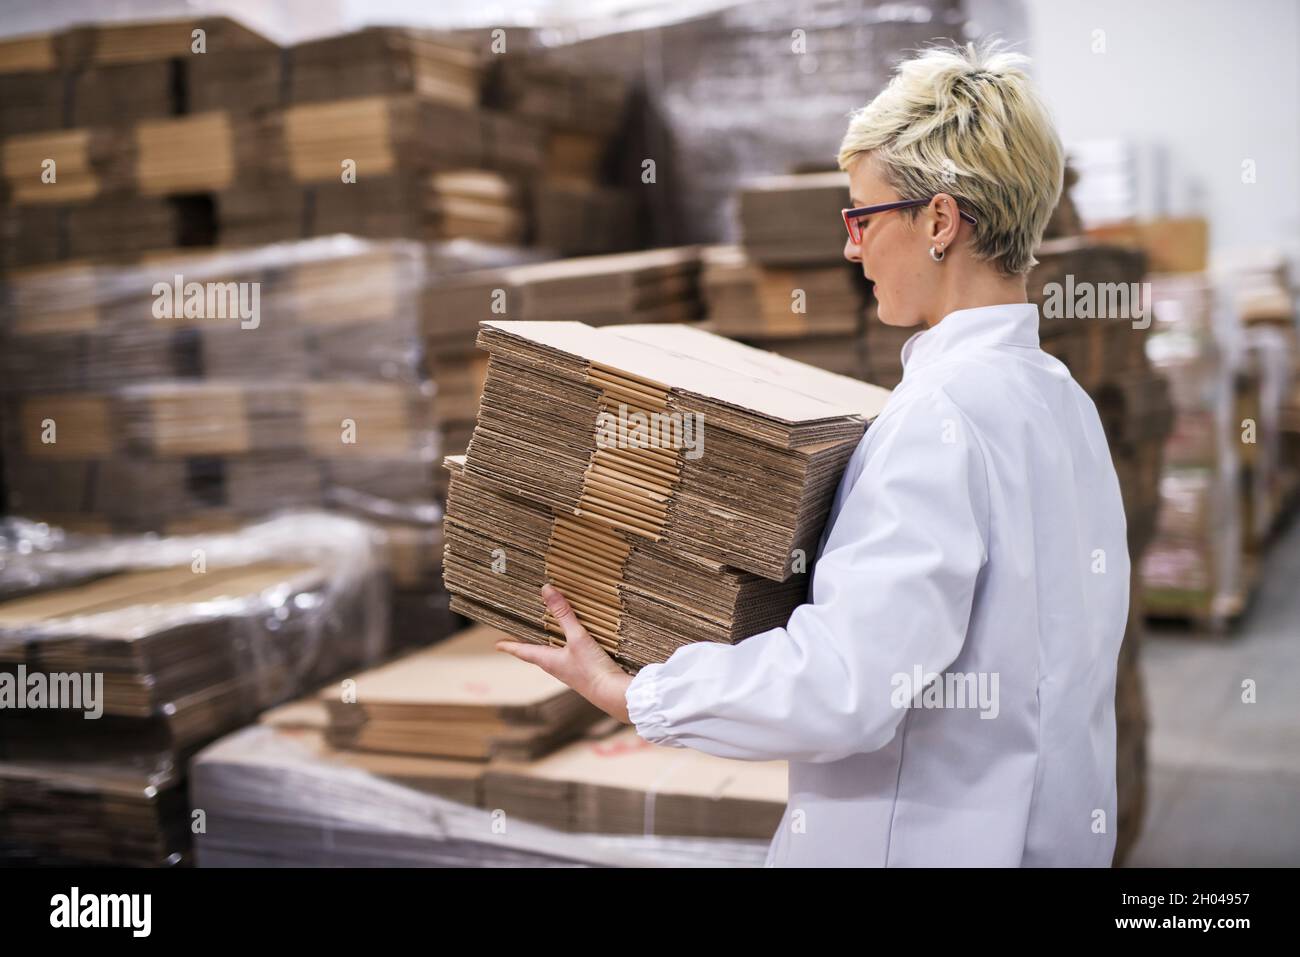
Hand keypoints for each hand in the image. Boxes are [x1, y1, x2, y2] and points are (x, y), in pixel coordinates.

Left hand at [495, 584, 632, 723]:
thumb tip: (547, 590)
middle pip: (536, 653)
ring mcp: (569, 670)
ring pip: (552, 655)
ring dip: (546, 645)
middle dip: (527, 644)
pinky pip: (569, 656)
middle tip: (519, 636)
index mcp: (548, 660)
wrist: (612, 693)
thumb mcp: (577, 637)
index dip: (510, 646)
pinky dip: (565, 646)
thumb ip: (564, 614)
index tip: (497, 645)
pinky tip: (573, 642)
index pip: (523, 651)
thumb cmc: (591, 669)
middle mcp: (555, 667)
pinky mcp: (584, 671)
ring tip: (543, 636)